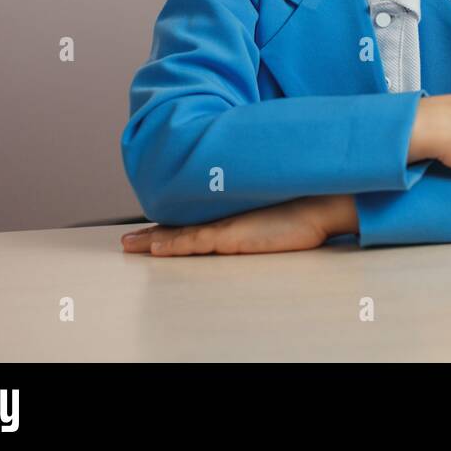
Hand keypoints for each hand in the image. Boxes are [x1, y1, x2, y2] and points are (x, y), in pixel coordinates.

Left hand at [120, 194, 355, 255]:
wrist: (322, 201)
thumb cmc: (307, 205)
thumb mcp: (277, 209)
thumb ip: (260, 211)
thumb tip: (259, 215)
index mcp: (235, 212)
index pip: (195, 220)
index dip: (170, 224)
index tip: (150, 228)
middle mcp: (226, 216)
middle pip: (181, 225)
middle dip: (152, 233)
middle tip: (127, 240)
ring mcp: (227, 224)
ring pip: (181, 234)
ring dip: (153, 241)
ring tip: (130, 245)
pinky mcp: (232, 235)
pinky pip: (194, 242)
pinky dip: (173, 245)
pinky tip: (156, 249)